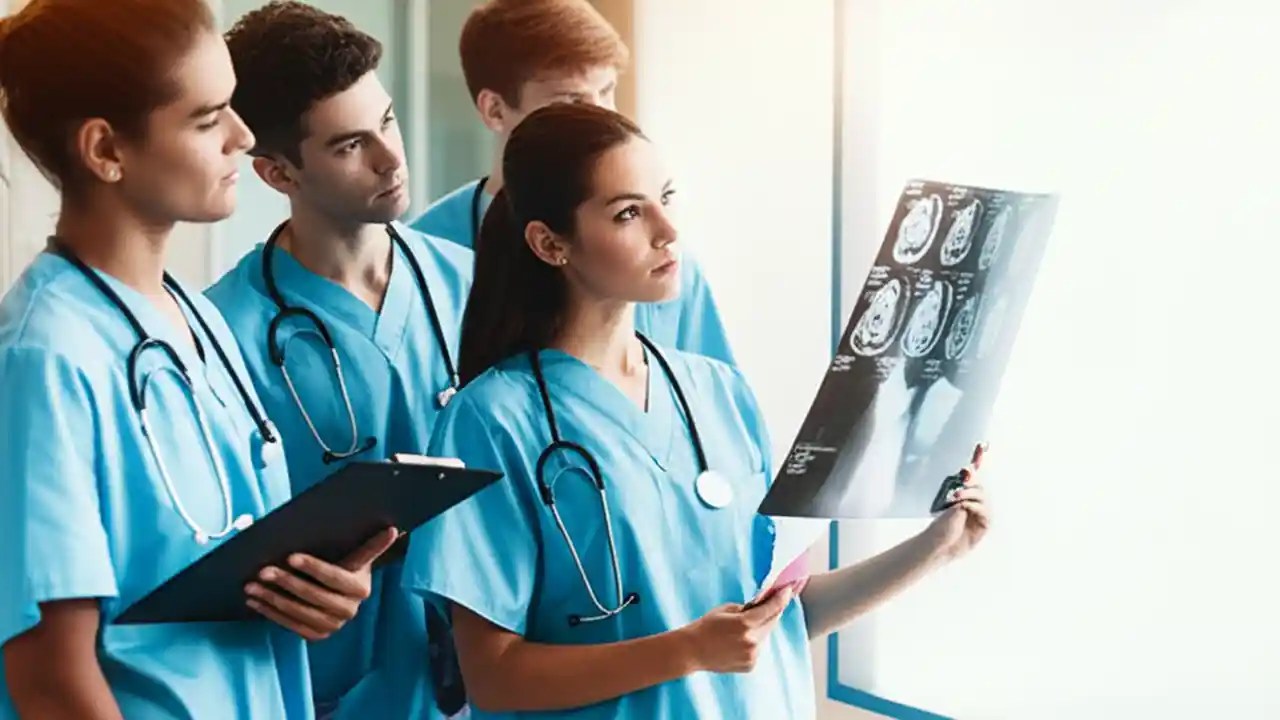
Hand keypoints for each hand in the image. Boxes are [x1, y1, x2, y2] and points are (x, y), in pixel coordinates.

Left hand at [245, 527, 399, 640]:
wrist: (347, 595)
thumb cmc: (348, 567)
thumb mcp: (359, 556)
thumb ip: (372, 545)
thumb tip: (394, 529)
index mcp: (360, 588)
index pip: (334, 577)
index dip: (313, 567)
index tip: (290, 556)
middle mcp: (349, 610)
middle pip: (313, 596)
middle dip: (286, 583)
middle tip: (263, 570)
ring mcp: (333, 626)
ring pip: (298, 612)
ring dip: (272, 599)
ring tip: (252, 585)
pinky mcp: (317, 635)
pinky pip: (290, 625)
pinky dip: (270, 613)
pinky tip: (255, 601)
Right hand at [683, 585, 793, 672]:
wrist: (692, 651)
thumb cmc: (706, 626)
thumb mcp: (726, 609)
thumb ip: (747, 608)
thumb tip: (763, 604)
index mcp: (745, 624)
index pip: (771, 609)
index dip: (781, 598)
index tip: (787, 590)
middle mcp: (752, 641)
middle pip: (772, 622)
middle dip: (773, 612)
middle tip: (773, 602)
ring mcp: (752, 655)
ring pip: (765, 636)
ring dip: (762, 628)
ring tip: (746, 625)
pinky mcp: (750, 665)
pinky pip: (758, 648)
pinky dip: (754, 641)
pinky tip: (739, 640)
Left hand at [922, 443, 991, 562]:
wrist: (939, 545)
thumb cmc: (940, 525)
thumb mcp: (947, 502)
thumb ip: (958, 488)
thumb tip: (968, 471)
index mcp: (965, 491)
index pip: (974, 472)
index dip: (978, 457)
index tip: (981, 444)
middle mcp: (975, 499)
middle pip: (978, 482)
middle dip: (971, 477)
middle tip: (963, 474)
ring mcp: (982, 510)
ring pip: (980, 494)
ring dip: (968, 493)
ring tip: (954, 498)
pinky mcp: (986, 522)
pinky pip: (983, 508)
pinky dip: (972, 505)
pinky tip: (963, 508)